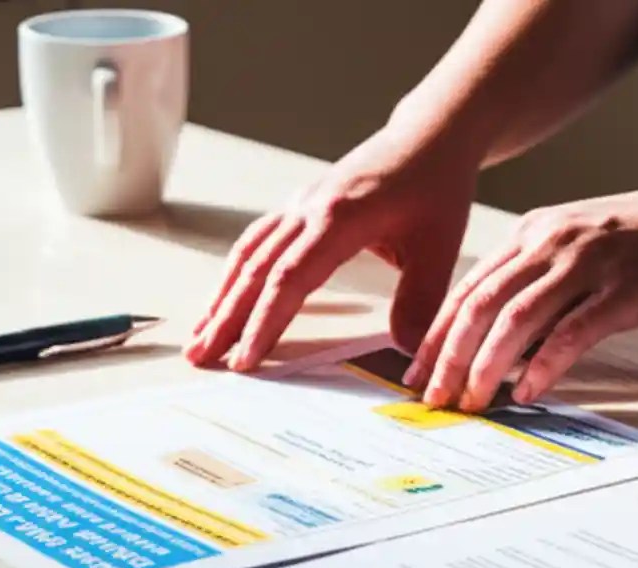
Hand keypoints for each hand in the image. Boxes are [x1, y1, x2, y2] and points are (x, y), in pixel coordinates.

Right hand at [186, 127, 478, 369]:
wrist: (429, 137)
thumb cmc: (435, 187)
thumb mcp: (440, 247)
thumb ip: (420, 300)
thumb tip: (408, 352)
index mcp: (340, 218)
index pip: (290, 278)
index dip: (264, 321)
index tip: (246, 359)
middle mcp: (310, 209)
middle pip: (256, 270)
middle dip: (225, 319)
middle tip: (200, 358)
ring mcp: (300, 205)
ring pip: (248, 255)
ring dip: (220, 299)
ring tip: (198, 339)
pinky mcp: (299, 208)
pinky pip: (256, 243)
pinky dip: (235, 276)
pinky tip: (222, 302)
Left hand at [403, 178, 637, 412]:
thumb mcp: (585, 245)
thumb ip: (541, 280)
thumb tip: (504, 338)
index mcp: (536, 231)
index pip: (469, 288)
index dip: (437, 333)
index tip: (416, 371)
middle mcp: (553, 241)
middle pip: (480, 306)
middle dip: (448, 357)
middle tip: (431, 398)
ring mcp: (588, 264)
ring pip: (515, 321)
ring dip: (485, 368)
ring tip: (470, 403)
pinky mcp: (625, 290)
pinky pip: (571, 333)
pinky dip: (544, 366)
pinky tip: (528, 392)